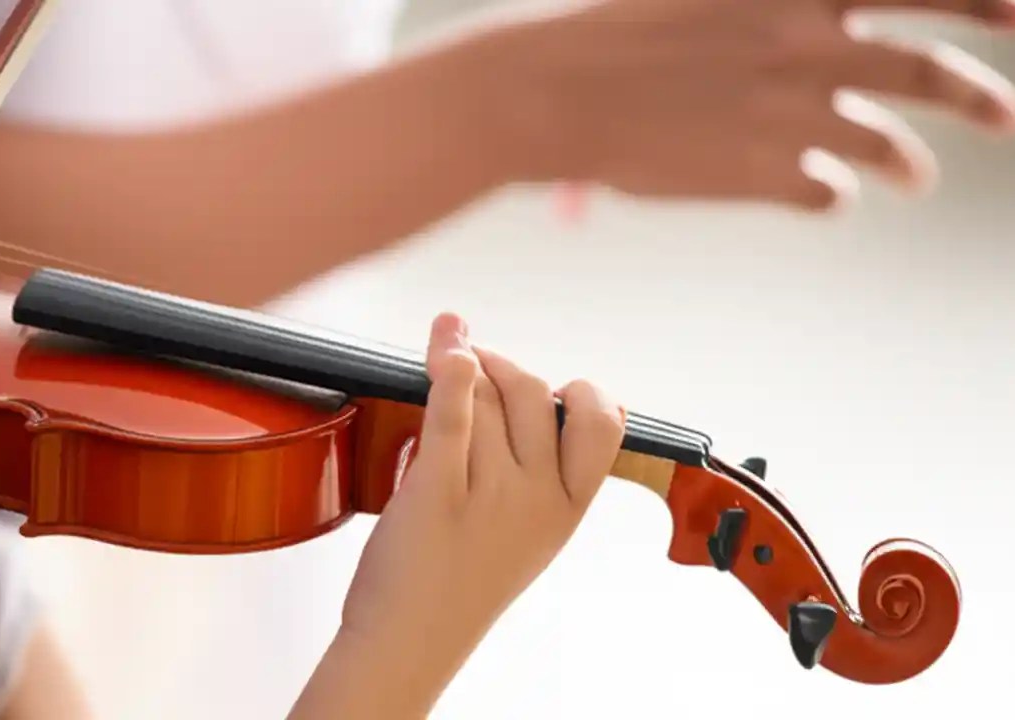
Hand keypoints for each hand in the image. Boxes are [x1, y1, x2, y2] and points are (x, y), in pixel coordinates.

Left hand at [324, 312, 624, 712]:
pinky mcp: (437, 491)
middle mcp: (538, 497)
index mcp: (569, 506)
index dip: (580, 391)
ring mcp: (490, 494)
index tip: (551, 388)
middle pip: (532, 393)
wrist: (411, 640)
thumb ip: (532, 461)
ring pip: (485, 398)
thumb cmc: (462, 579)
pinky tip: (446, 353)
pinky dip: (450, 375)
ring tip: (443, 365)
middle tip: (475, 365)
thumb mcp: (528, 529)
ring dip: (461, 368)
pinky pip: (452, 416)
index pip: (603, 423)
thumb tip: (509, 374)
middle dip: (502, 366)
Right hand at [485, 0, 1014, 209]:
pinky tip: (823, 194)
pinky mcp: (762, 175)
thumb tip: (821, 22)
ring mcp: (790, 114)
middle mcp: (808, 44)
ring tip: (916, 178)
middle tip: (1007, 116)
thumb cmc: (610, 27)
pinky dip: (830, 194)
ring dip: (909, 166)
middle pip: (926, 73)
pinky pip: (824, 193)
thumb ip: (767, 4)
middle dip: (978, 97)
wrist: (552, 91)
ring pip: (885, 150)